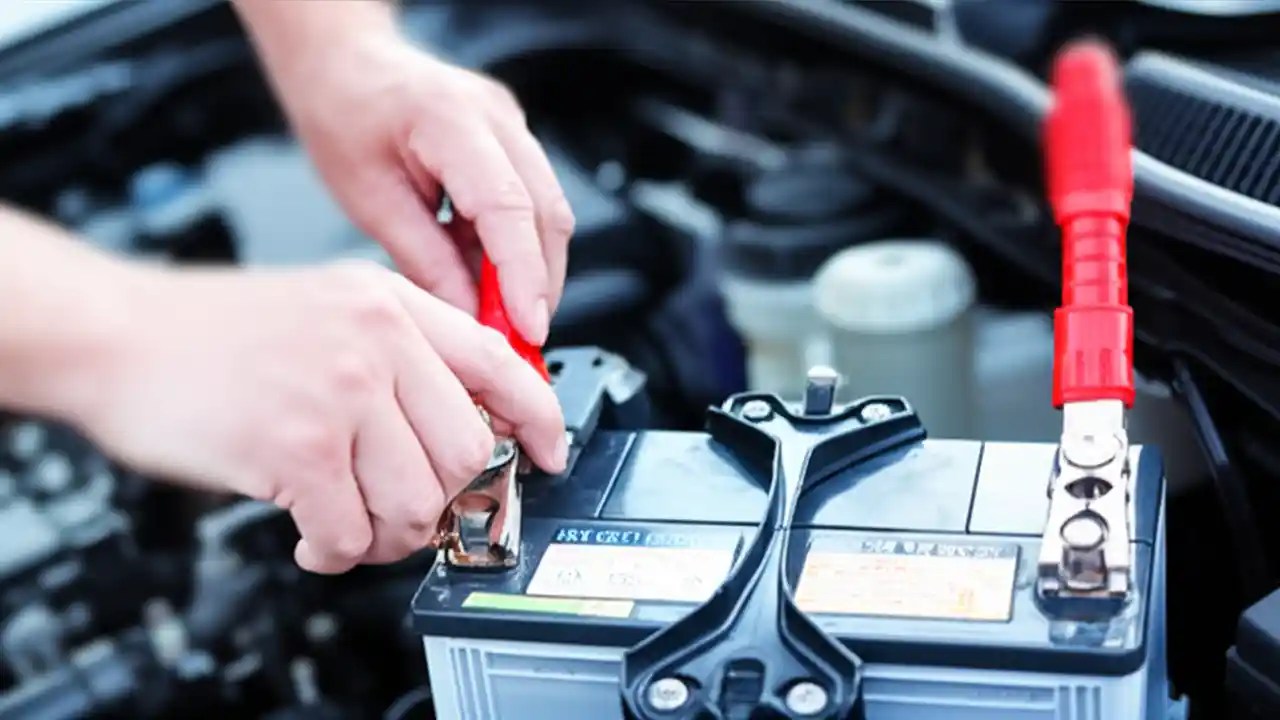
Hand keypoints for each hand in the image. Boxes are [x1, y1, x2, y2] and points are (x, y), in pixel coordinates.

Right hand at [73, 260, 567, 573]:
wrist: (120, 338)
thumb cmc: (213, 334)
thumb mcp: (327, 309)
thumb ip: (397, 355)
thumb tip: (459, 430)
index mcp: (390, 304)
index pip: (500, 363)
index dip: (538, 419)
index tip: (547, 454)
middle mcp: (376, 341)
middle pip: (466, 450)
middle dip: (440, 502)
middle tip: (404, 514)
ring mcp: (340, 392)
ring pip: (417, 501)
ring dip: (388, 537)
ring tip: (351, 527)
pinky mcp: (298, 447)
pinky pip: (352, 532)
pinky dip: (336, 553)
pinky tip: (312, 538)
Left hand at [270, 33, 573, 345]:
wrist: (346, 65)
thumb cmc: (344, 116)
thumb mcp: (370, 200)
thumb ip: (426, 260)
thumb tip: (470, 317)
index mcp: (451, 120)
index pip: (510, 209)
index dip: (525, 277)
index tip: (529, 328)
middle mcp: (495, 117)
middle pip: (546, 214)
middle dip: (539, 284)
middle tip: (517, 338)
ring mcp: (512, 125)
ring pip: (548, 213)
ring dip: (531, 270)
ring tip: (496, 314)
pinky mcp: (513, 141)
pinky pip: (532, 203)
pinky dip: (516, 248)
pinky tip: (486, 275)